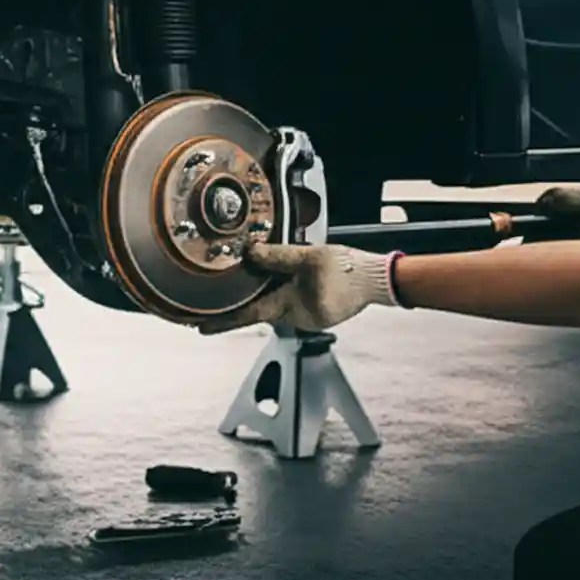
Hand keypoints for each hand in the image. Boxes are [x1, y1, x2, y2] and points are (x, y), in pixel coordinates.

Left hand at [197, 243, 398, 334]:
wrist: (379, 278)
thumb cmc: (348, 268)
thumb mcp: (307, 257)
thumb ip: (276, 257)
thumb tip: (249, 253)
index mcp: (291, 306)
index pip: (249, 315)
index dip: (223, 321)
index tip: (201, 327)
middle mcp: (296, 318)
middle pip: (260, 310)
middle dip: (242, 304)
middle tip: (218, 299)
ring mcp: (307, 318)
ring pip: (276, 306)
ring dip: (264, 296)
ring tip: (253, 281)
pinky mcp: (316, 313)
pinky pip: (291, 304)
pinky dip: (281, 294)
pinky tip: (280, 281)